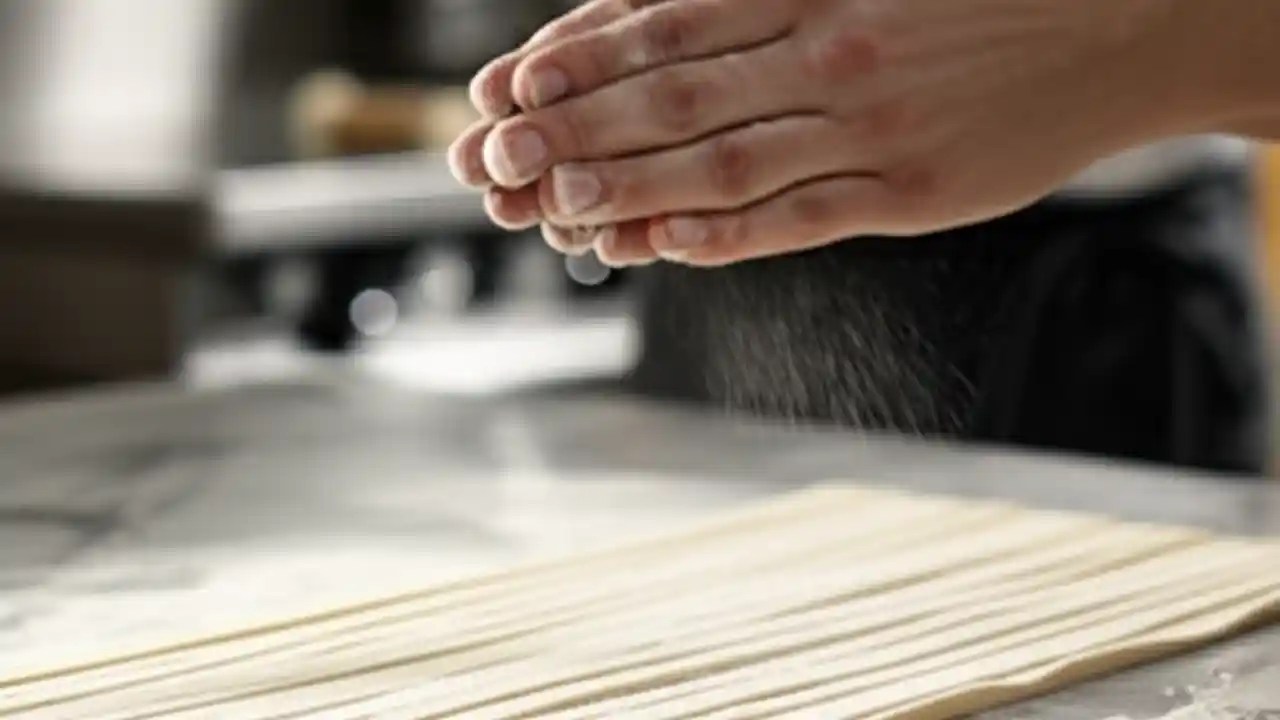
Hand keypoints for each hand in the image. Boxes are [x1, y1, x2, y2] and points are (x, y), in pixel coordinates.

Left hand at [455, 0, 1278, 266]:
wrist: (1124, 25)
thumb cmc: (981, 0)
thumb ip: (767, 3)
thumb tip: (663, 26)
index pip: (667, 23)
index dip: (579, 56)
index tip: (506, 85)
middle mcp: (830, 52)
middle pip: (673, 93)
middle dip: (573, 126)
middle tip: (494, 154)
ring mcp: (870, 127)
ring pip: (722, 159)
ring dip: (628, 183)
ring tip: (551, 204)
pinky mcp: (910, 191)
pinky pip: (798, 218)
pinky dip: (722, 233)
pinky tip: (658, 245)